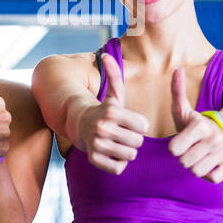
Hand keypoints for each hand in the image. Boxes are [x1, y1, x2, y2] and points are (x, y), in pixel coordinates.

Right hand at [78, 53, 148, 174]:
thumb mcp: (113, 95)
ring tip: (118, 144)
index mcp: (111, 112)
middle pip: (138, 142)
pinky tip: (111, 155)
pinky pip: (118, 168)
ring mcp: (96, 145)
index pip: (143, 126)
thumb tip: (106, 54)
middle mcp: (102, 128)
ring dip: (127, 152)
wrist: (79, 127)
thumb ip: (115, 75)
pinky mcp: (93, 160)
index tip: (129, 123)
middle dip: (134, 140)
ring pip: (130, 155)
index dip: (140, 125)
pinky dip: (118, 164)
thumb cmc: (105, 111)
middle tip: (123, 135)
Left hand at [168, 67, 222, 182]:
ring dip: (197, 167)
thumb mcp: (186, 111)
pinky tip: (212, 164)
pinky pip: (212, 179)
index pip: (174, 150)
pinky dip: (210, 175)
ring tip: (202, 156)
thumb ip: (178, 92)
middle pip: (184, 162)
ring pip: (197, 172)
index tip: (182, 142)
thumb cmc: (200, 125)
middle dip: (185, 158)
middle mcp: (214, 139)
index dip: (175, 148)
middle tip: (193, 150)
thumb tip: (177, 69)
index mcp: (200, 126)